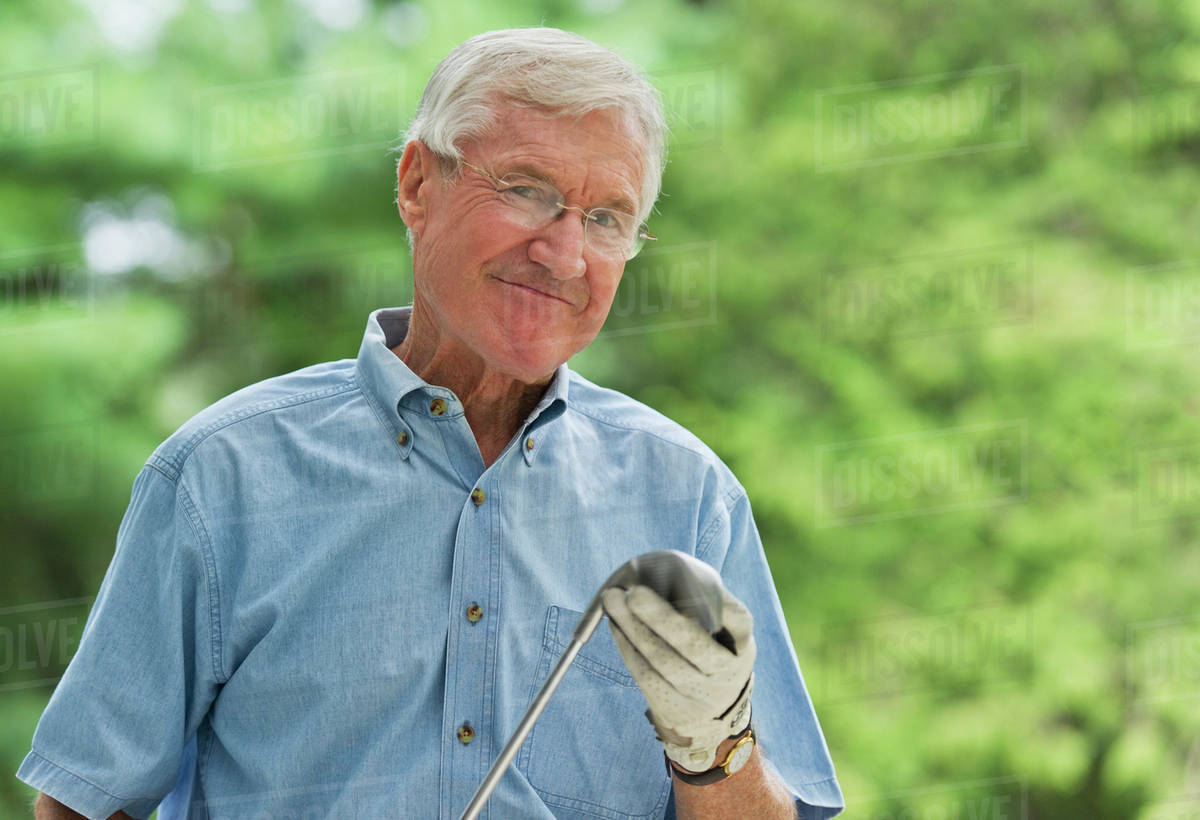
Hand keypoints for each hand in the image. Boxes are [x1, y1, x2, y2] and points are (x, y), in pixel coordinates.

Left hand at [602, 583, 755, 772]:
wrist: (710, 712)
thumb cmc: (715, 652)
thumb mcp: (729, 633)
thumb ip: (712, 604)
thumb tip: (673, 574)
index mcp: (742, 646)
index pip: (736, 620)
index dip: (712, 601)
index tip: (683, 576)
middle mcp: (724, 674)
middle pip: (692, 644)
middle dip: (659, 616)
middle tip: (633, 591)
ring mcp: (697, 694)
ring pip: (661, 660)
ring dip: (632, 628)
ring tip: (612, 600)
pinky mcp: (670, 705)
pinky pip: (644, 674)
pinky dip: (626, 646)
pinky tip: (615, 624)